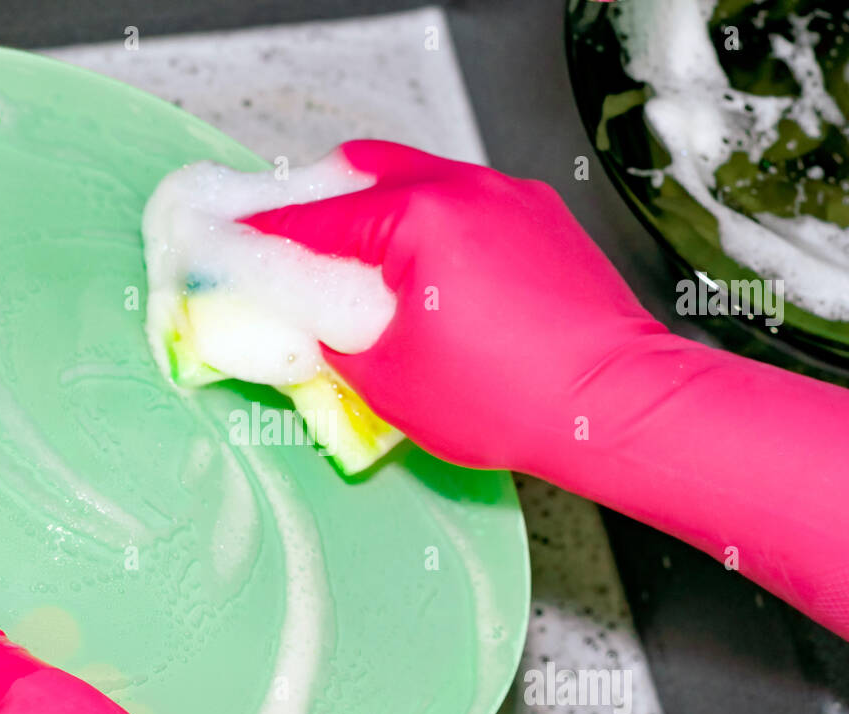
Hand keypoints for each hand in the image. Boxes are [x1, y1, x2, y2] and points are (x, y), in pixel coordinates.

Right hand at [241, 139, 665, 471]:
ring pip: (420, 177)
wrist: (615, 406)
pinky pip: (466, 199)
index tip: (233, 236)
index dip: (264, 232)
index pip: (315, 220)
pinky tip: (423, 263)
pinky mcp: (540, 216)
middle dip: (318, 198)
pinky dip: (429, 219)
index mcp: (417, 219)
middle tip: (287, 234)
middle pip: (365, 170)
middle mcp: (463, 189)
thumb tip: (314, 326)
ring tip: (354, 250)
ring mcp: (508, 196)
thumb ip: (334, 342)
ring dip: (377, 205)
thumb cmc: (509, 400)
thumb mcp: (387, 382)